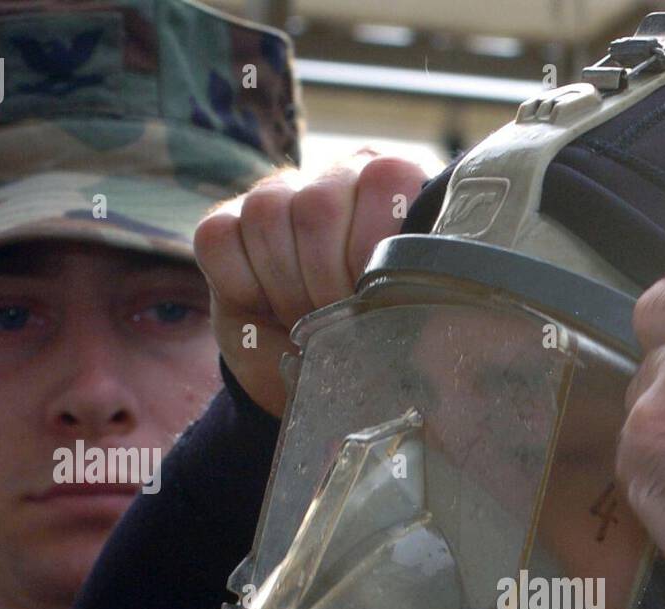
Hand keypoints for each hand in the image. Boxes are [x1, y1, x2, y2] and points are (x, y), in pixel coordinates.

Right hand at [194, 151, 428, 416]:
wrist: (313, 377)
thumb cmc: (375, 347)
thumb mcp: (415, 329)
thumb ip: (434, 308)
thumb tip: (443, 325)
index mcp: (400, 189)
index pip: (384, 179)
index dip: (371, 251)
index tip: (371, 301)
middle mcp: (340, 176)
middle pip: (319, 206)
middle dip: (325, 283)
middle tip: (334, 319)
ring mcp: (279, 194)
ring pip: (267, 215)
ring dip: (286, 288)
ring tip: (304, 319)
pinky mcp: (226, 222)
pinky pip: (221, 238)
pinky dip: (242, 285)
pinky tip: (265, 306)